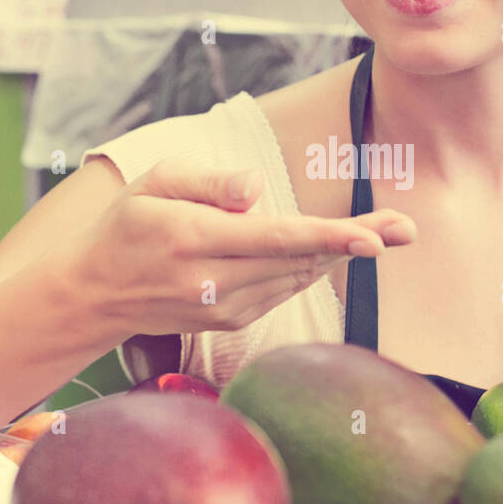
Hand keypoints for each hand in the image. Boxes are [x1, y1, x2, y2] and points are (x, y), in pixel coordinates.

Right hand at [70, 159, 417, 337]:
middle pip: (299, 261)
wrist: (95, 294)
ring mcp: (224, 309)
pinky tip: (332, 249)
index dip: (328, 237)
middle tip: (408, 228)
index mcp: (194, 240)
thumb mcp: (155, 182)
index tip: (373, 237)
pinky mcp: (231, 321)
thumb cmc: (128, 226)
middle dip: (357, 243)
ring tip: (387, 231)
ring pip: (297, 277)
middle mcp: (213, 282)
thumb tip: (257, 189)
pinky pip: (283, 289)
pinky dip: (310, 268)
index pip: (274, 238)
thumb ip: (209, 182)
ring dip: (341, 254)